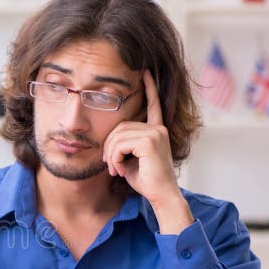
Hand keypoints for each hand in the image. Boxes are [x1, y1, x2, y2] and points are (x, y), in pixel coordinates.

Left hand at [102, 69, 193, 233]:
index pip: (153, 105)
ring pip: (117, 137)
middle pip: (120, 127)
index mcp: (156, 131)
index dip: (149, 88)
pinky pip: (120, 144)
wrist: (161, 196)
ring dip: (111, 156)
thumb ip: (124, 145)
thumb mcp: (131, 160)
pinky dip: (115, 158)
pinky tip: (121, 169)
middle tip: (111, 167)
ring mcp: (155, 133)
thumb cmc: (146, 180)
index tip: (146, 72)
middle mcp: (158, 129)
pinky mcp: (150, 141)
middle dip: (109, 148)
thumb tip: (108, 143)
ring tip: (116, 170)